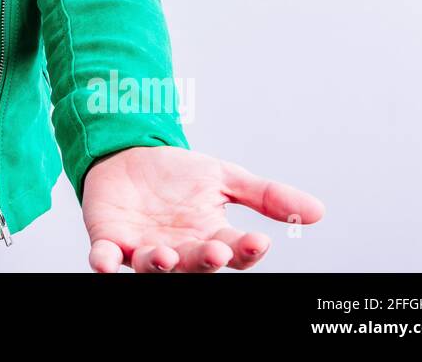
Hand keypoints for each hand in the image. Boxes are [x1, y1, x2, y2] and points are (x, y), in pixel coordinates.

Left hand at [81, 146, 324, 272]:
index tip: (260, 241)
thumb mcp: (225, 177)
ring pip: (153, 267)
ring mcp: (143, 249)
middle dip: (206, 260)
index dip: (247, 250)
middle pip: (196, 264)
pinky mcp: (109, 240)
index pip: (236, 252)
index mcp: (211, 238)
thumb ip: (266, 196)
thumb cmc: (178, 175)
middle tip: (216, 251)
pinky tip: (104, 263)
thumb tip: (318, 211)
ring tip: (165, 255)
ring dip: (159, 265)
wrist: (128, 154)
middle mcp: (179, 251)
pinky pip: (105, 257)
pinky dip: (104, 262)